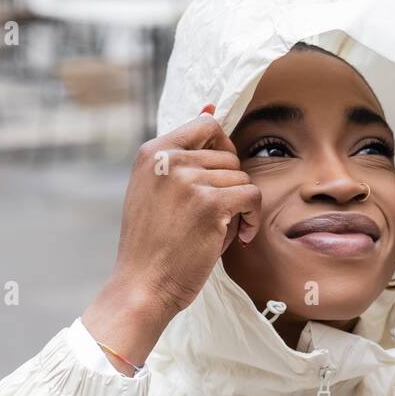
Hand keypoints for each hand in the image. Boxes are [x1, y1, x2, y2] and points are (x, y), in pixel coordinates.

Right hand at [82, 105, 262, 369]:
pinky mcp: (210, 205)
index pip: (206, 126)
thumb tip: (212, 109)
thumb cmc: (152, 246)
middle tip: (218, 217)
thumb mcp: (154, 190)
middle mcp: (170, 160)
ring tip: (220, 231)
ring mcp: (189, 181)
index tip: (221, 177)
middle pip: (228, 156)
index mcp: (153, 153)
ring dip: (239, 206)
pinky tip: (240, 235)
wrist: (142, 286)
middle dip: (230, 186)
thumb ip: (181, 156)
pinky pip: (252, 197)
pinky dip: (252, 217)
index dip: (223, 148)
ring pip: (242, 178)